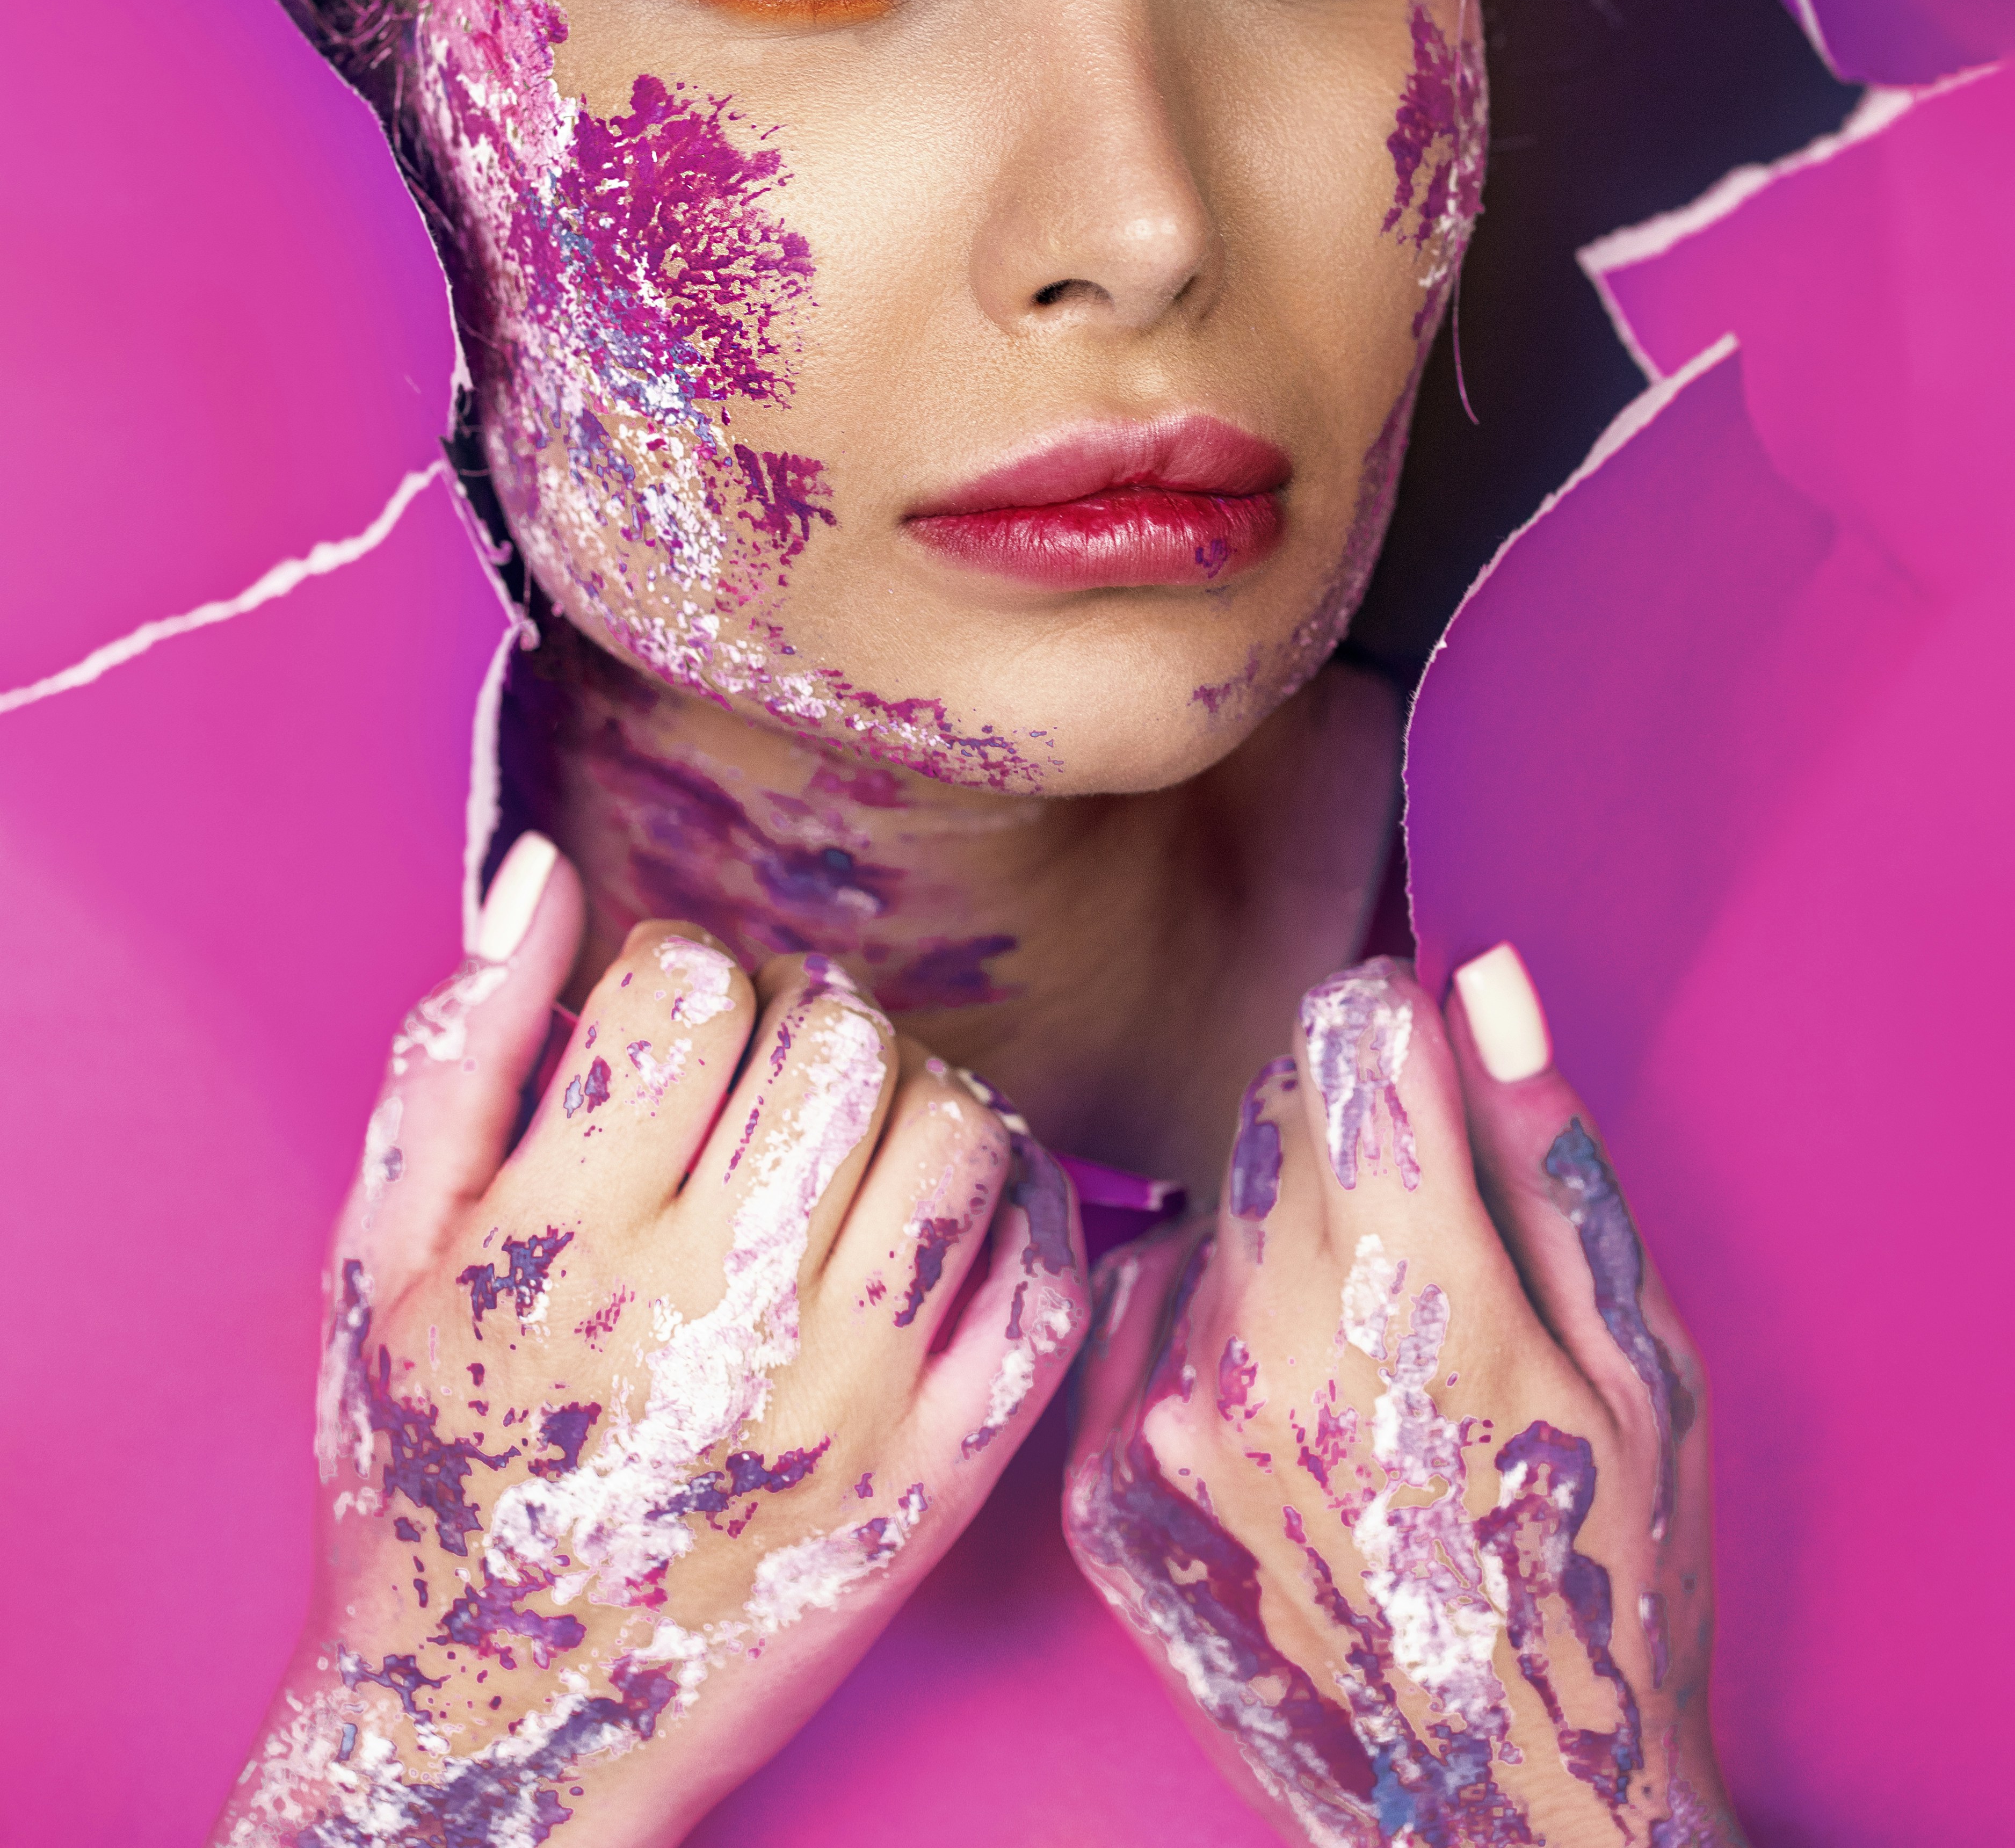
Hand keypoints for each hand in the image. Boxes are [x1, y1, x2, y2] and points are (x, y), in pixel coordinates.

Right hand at [217, 833, 1086, 1844]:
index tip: (660, 1029)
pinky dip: (1013, 1218)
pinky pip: (1041, 1280)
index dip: (678, 975)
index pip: (689, 988)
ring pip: (955, 1131)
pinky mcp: (932, 1482)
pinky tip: (935, 1220)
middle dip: (799, 1020)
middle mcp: (718, 1315)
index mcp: (571, 1244)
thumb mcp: (381, 1258)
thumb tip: (544, 871)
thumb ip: (461, 1049)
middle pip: (837, 1038)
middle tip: (759, 1082)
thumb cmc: (421, 1474)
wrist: (494, 1736)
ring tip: (844, 1144)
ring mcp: (844, 1403)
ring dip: (909, 1101)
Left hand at [1064, 951, 1743, 1846]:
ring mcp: (1178, 1410)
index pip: (1347, 1033)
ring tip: (1374, 1347)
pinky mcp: (1125, 1469)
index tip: (1439, 1073)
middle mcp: (1265, 1342)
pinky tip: (1303, 1399)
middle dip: (1353, 1124)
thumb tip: (1480, 979)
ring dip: (1289, 1221)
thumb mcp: (1637, 1361)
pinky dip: (1225, 1311)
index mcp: (1413, 1303)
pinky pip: (1159, 1296)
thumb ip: (1542, 1155)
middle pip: (1276, 1103)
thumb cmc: (1606, 1570)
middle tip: (1431, 1241)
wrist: (1506, 1800)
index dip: (1404, 1030)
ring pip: (1220, 1198)